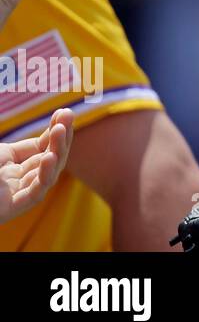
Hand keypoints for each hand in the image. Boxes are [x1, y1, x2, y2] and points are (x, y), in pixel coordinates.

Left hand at [0, 108, 73, 223]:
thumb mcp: (2, 153)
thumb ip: (24, 146)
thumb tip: (53, 128)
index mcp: (13, 167)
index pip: (41, 148)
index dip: (54, 131)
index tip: (65, 112)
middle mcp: (19, 180)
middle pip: (50, 159)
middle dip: (61, 138)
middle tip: (69, 115)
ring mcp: (17, 194)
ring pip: (47, 175)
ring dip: (57, 152)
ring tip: (61, 131)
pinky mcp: (14, 208)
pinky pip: (36, 193)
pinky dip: (45, 175)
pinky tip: (49, 157)